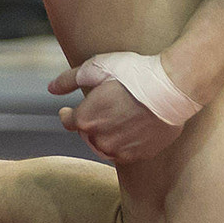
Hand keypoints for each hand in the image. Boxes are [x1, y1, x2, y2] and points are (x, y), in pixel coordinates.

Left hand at [49, 60, 184, 164]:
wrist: (172, 88)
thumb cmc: (134, 73)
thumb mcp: (97, 68)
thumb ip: (69, 79)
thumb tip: (51, 88)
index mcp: (86, 119)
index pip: (68, 121)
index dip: (67, 114)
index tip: (67, 111)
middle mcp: (100, 140)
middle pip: (87, 134)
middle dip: (90, 123)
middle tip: (102, 109)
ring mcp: (120, 150)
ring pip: (105, 146)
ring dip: (106, 135)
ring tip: (118, 119)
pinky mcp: (139, 155)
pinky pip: (124, 152)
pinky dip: (124, 142)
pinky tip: (132, 128)